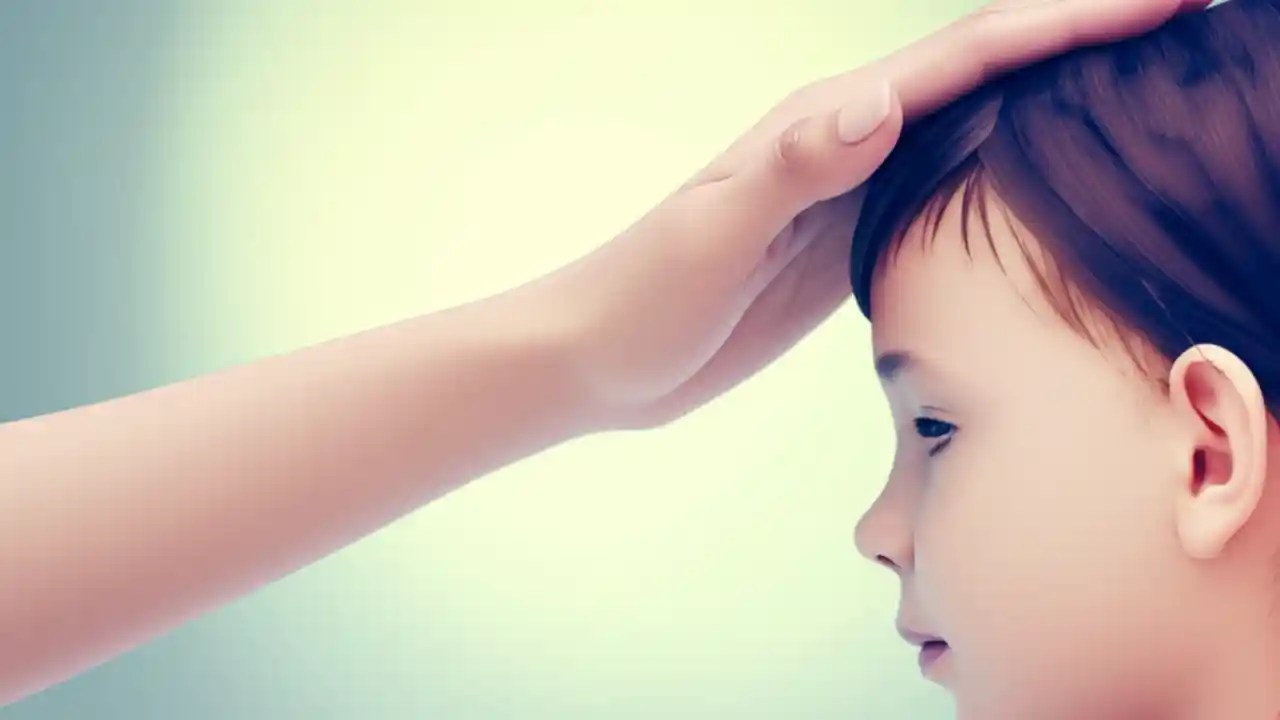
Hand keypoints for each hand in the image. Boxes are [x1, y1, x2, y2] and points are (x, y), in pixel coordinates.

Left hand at [533, 0, 1211, 430]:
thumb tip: (878, 105)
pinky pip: (948, 188)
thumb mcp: (712, 234)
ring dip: (1056, 96)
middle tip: (1187, 24)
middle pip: (988, 72)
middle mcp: (849, 139)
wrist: (604, 353)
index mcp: (826, 123)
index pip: (967, 57)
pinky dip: (1007, 166)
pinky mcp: (851, 237)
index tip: (1166, 2)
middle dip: (1085, 40)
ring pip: (977, 125)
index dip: (1068, 23)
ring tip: (1143, 86)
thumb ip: (790, 169)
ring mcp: (855, 188)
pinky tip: (1046, 178)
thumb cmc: (642, 296)